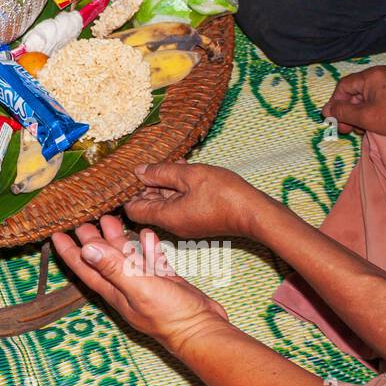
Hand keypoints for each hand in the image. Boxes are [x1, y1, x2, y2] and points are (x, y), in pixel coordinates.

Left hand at [52, 215, 229, 355]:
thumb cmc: (170, 315)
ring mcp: (146, 284)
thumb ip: (114, 267)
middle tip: (84, 217)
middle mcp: (126, 287)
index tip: (56, 234)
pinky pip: (151, 260)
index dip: (69, 252)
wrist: (203, 331)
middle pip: (103, 259)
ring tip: (111, 218)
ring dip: (117, 239)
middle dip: (92, 239)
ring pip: (126, 257)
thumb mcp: (138, 287)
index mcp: (114, 290)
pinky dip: (146, 247)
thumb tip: (86, 249)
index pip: (85, 268)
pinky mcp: (165, 281)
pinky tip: (146, 234)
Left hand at [123, 161, 272, 239]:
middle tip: (153, 162)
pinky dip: (179, 188)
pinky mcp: (197, 219)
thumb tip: (138, 171)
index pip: (132, 210)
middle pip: (148, 205)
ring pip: (165, 202)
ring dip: (165, 182)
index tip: (132, 173)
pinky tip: (186, 169)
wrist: (256, 214)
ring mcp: (185, 223)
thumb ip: (162, 172)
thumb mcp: (190, 176)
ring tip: (173, 162)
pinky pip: (180, 203)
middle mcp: (173, 224)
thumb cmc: (225, 194)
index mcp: (166, 216)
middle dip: (148, 184)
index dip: (129, 192)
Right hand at [322, 65, 385, 138]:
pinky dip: (384, 104)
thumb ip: (342, 112)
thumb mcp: (365, 117)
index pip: (344, 86)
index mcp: (372, 74)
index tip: (336, 119)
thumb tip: (328, 110)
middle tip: (351, 128)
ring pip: (376, 92)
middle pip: (360, 89)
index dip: (336, 103)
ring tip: (368, 126)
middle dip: (353, 110)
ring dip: (367, 108)